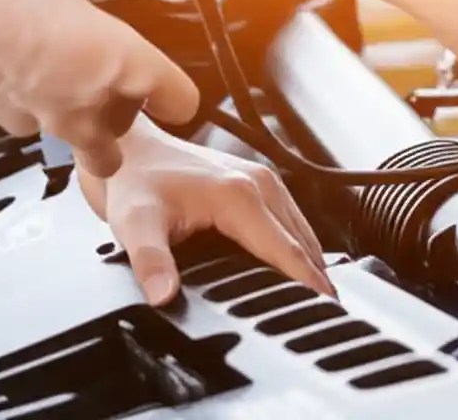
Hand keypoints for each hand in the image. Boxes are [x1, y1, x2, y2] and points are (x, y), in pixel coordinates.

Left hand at [78, 116, 330, 305]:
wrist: (130, 145)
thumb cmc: (133, 179)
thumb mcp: (134, 224)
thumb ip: (151, 262)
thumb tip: (164, 295)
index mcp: (239, 195)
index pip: (286, 249)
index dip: (308, 281)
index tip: (327, 305)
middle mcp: (260, 184)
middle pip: (302, 241)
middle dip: (317, 277)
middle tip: (328, 311)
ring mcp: (263, 180)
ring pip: (301, 230)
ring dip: (311, 261)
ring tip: (319, 295)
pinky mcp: (259, 182)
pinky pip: (291, 219)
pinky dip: (299, 245)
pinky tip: (297, 265)